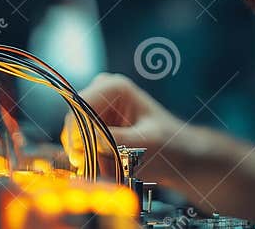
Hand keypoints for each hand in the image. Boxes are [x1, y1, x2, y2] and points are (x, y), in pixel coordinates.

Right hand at [61, 72, 185, 178]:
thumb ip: (113, 141)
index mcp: (115, 87)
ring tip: (113, 167)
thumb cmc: (169, 146)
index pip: (78, 107)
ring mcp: (98, 107)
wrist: (180, 154)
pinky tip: (113, 164)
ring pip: (75, 136)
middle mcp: (103, 92)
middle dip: (82, 147)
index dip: (75, 133)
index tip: (80, 158)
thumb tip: (81, 142)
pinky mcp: (96, 123)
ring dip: (89, 156)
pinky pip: (81, 144)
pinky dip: (93, 158)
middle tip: (95, 167)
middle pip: (73, 121)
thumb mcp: (143, 144)